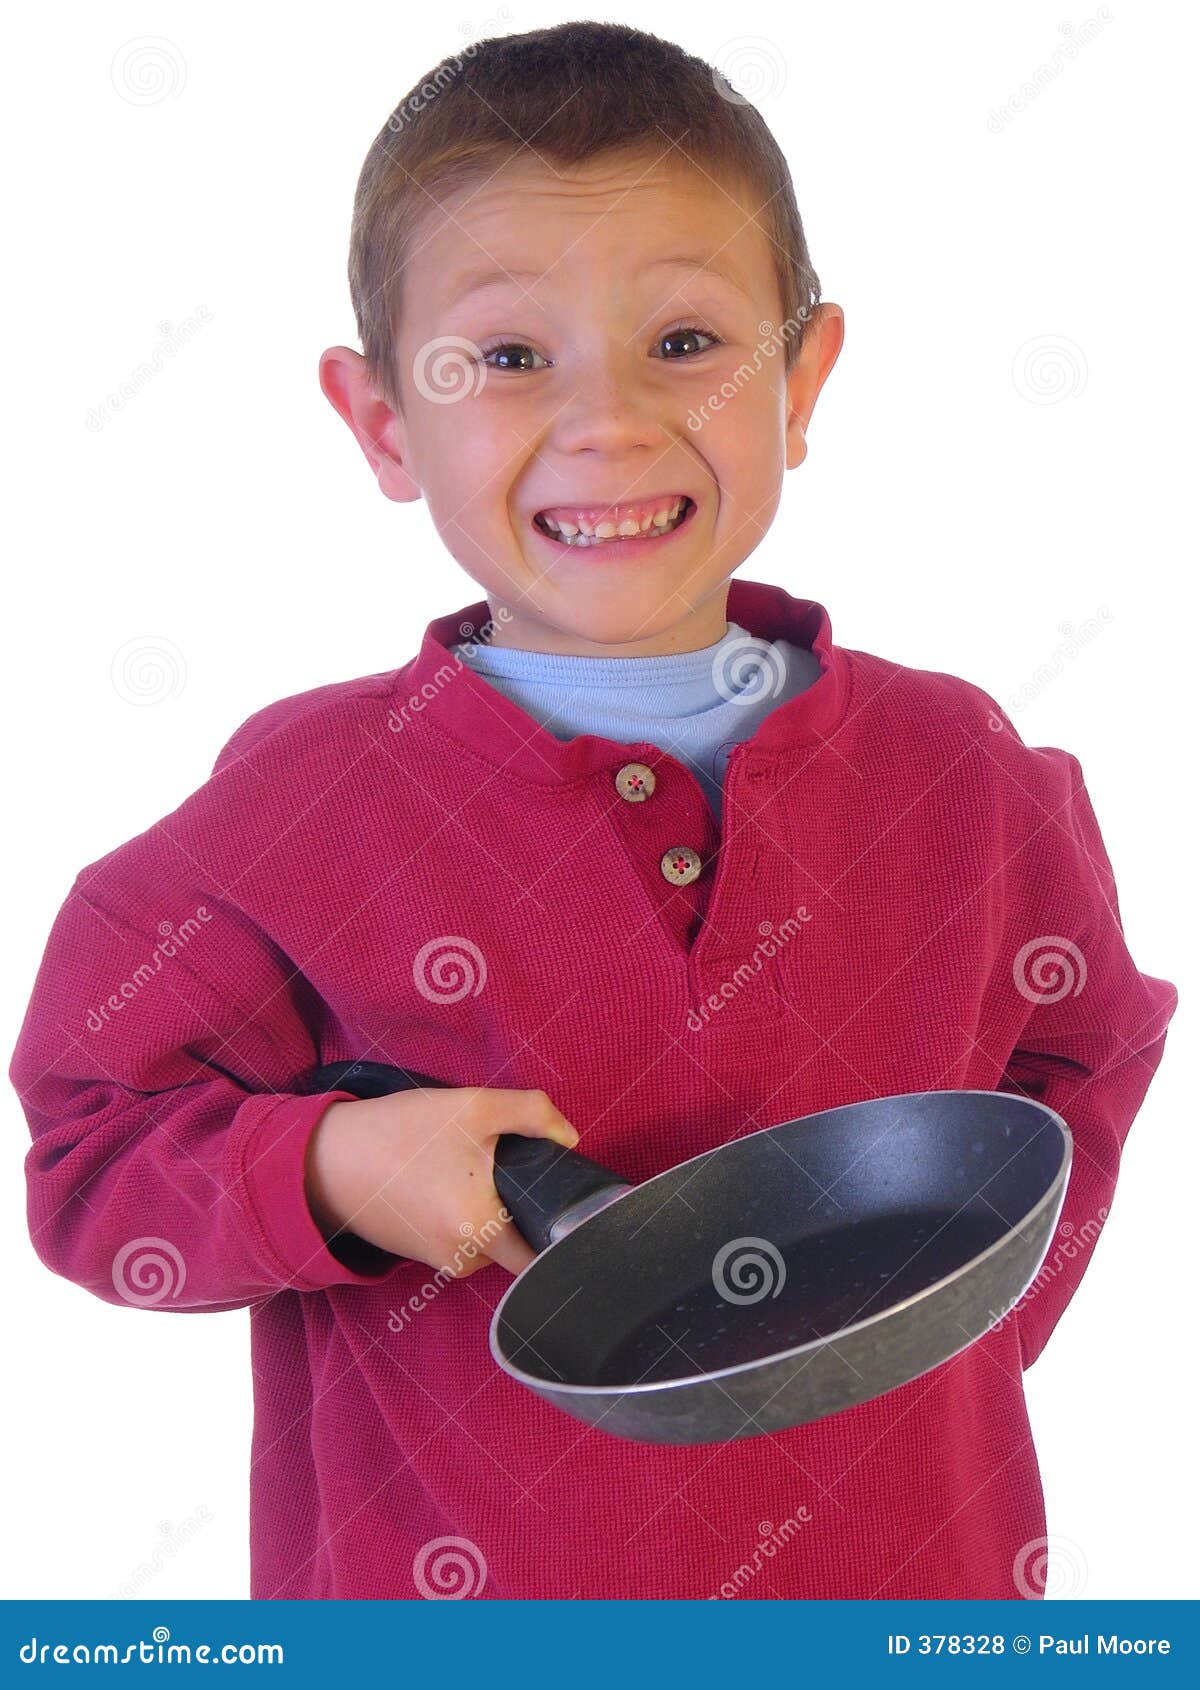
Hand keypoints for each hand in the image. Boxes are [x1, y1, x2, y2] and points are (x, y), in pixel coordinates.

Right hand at [304, 1086, 578, 1276]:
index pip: (546, 1255)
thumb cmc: (400, 1133)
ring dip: (498, 1209)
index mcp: (482, 1230)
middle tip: (522, 1171)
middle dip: (529, 1212)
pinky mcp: (424, 1254)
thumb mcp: (472, 1106)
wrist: (326, 1160)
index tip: (576, 1207)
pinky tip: (453, 1180)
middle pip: (522, 1246)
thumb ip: (532, 1113)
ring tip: (478, 1168)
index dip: (566, 1233)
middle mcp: (465, 1259)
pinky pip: (467, 1238)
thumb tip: (569, 1139)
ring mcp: (442, 1261)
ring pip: (494, 1241)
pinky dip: (472, 1214)